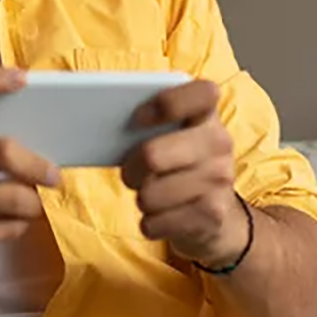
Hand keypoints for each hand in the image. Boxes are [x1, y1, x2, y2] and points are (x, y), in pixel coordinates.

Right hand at [0, 65, 61, 273]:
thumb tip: (41, 131)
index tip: (22, 78)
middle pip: (0, 152)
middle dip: (36, 165)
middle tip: (53, 175)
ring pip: (13, 196)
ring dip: (32, 202)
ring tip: (31, 203)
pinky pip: (7, 227)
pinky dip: (18, 225)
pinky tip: (9, 223)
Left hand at [121, 79, 247, 267]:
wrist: (218, 218)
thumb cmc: (179, 166)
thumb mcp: (173, 136)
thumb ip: (149, 121)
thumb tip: (97, 117)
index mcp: (207, 114)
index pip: (198, 94)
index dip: (162, 105)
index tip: (137, 119)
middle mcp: (219, 143)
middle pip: (152, 155)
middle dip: (131, 169)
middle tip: (132, 172)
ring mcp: (219, 180)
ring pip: (149, 195)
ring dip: (142, 198)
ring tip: (154, 194)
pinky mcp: (212, 216)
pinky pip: (154, 222)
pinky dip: (150, 223)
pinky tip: (165, 216)